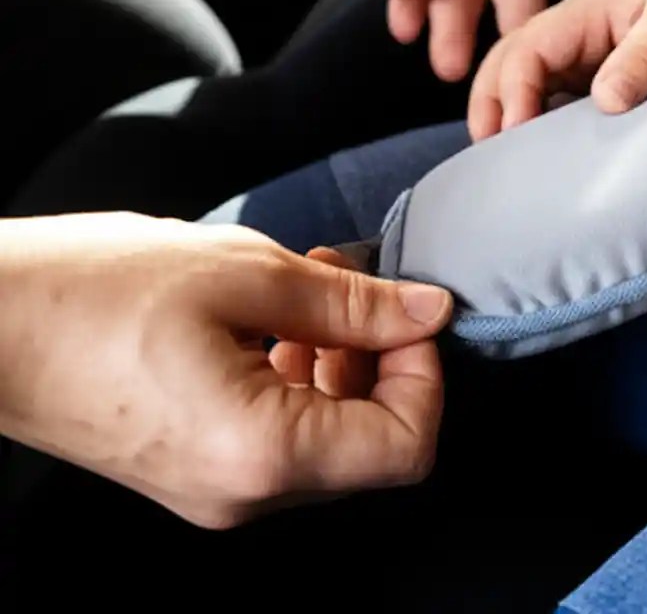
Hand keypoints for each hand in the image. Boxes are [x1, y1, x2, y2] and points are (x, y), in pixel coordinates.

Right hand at [0, 213, 452, 528]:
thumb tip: (430, 313)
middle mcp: (245, 495)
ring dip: (340, 368)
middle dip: (381, 363)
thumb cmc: (93, 290)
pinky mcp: (193, 473)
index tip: (405, 319)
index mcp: (265, 454)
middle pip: (372, 447)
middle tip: (348, 287)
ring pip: (329, 442)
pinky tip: (269, 326)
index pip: (407, 447)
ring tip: (304, 295)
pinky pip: (280, 441)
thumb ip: (355, 305)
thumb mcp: (245, 275)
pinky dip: (298, 384)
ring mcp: (216, 492)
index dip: (425, 377)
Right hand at [466, 0, 646, 139]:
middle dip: (487, 106)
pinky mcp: (585, 70)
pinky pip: (547, 93)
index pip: (526, 52)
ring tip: (505, 162)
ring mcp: (573, 51)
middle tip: (488, 156)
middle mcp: (566, 32)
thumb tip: (607, 103)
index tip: (518, 132)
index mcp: (580, 15)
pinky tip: (542, 153)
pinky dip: (534, 119)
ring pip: (518, 80)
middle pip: (503, 64)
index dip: (515, 92)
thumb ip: (644, 59)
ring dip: (504, 114)